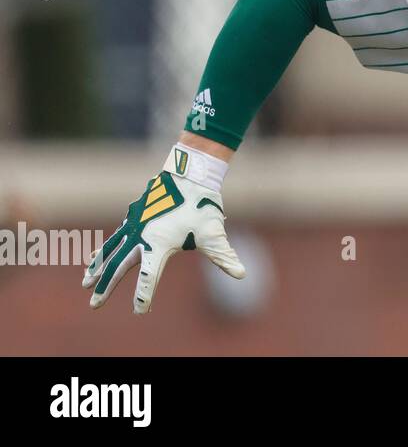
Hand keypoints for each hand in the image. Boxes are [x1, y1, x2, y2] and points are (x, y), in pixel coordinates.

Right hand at [82, 146, 244, 312]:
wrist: (189, 174)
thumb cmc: (202, 206)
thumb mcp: (214, 233)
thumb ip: (224, 256)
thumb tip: (242, 274)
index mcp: (160, 244)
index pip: (149, 276)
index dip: (144, 295)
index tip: (140, 311)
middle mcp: (143, 236)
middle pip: (119, 267)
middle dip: (107, 287)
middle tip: (94, 305)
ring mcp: (135, 225)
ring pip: (111, 251)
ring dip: (98, 268)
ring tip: (87, 282)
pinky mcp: (133, 216)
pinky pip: (115, 236)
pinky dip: (104, 249)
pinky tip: (96, 255)